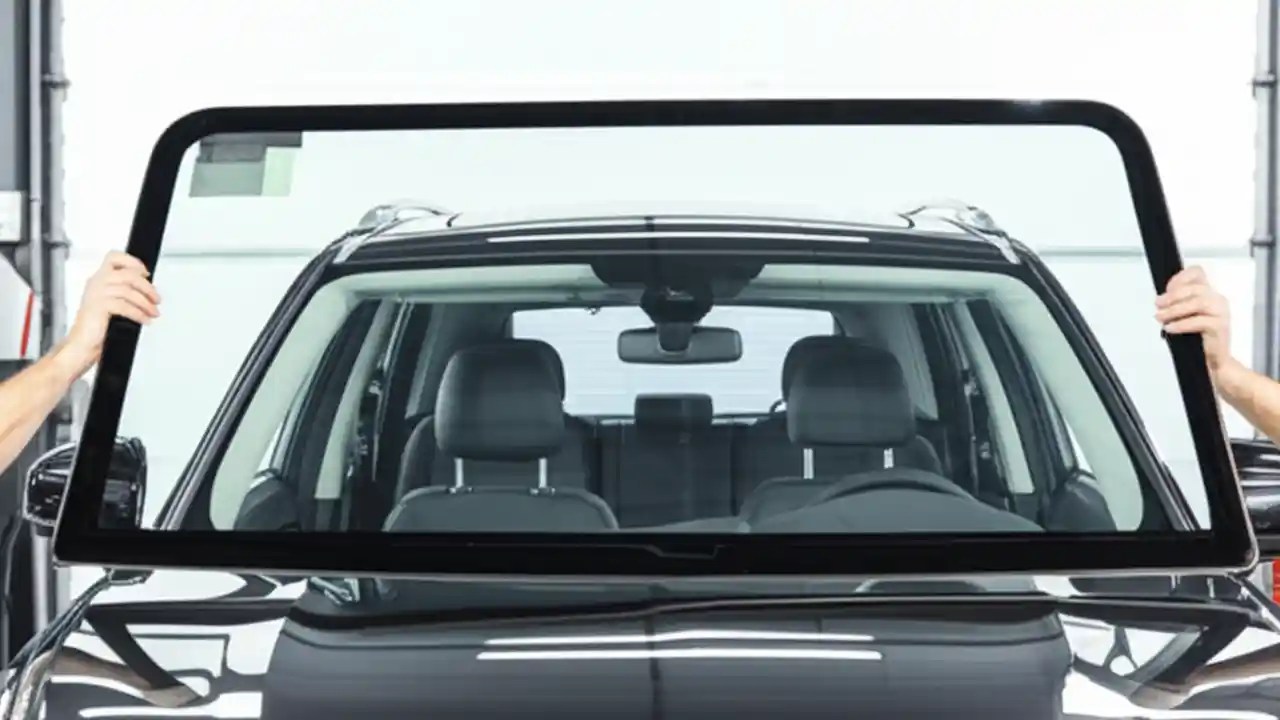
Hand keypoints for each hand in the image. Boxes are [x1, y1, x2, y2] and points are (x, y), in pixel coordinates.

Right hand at [56, 251, 159, 377]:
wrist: (81, 345)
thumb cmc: (96, 327)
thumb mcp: (112, 303)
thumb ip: (124, 291)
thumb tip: (148, 290)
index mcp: (98, 279)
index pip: (114, 257)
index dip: (133, 262)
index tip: (146, 273)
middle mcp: (96, 283)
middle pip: (129, 274)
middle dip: (148, 288)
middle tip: (156, 299)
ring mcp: (96, 294)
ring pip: (129, 290)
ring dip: (146, 303)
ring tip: (153, 313)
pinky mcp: (99, 306)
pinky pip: (125, 306)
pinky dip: (139, 314)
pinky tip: (145, 321)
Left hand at [1155, 265, 1235, 376]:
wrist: (1214, 362)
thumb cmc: (1199, 340)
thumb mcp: (1184, 317)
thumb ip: (1176, 304)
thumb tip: (1160, 300)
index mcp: (1208, 294)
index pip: (1197, 273)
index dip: (1180, 278)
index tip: (1166, 289)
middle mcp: (1217, 300)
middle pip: (1195, 287)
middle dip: (1172, 295)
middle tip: (1158, 304)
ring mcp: (1221, 313)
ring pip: (1198, 302)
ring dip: (1174, 309)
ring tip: (1161, 318)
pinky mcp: (1220, 327)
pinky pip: (1199, 321)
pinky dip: (1181, 324)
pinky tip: (1170, 328)